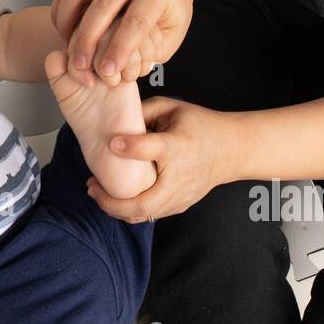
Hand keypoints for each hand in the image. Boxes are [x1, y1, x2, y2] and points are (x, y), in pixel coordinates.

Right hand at [51, 0, 192, 87]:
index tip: (107, 72)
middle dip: (89, 39)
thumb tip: (126, 65)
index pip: (135, 22)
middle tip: (81, 66)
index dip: (120, 49)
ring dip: (68, 24)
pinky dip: (60, 13)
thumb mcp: (172, 36)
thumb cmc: (166, 15)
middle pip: (103, 6)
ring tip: (69, 48)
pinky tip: (64, 32)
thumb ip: (152, 51)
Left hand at [85, 95, 240, 221]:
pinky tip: (114, 197)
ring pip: (143, 215)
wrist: (232, 150)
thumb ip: (144, 110)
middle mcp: (179, 176)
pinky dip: (128, 210)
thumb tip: (114, 118)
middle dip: (111, 201)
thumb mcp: (174, 107)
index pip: (151, 150)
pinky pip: (149, 215)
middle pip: (143, 202)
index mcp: (177, 146)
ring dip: (115, 208)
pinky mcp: (179, 206)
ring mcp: (180, 196)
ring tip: (96, 192)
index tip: (111, 143)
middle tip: (91, 186)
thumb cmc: (200, 125)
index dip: (129, 147)